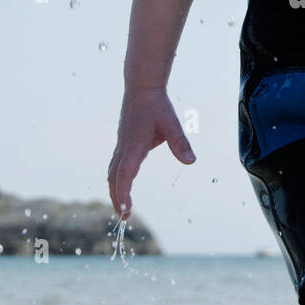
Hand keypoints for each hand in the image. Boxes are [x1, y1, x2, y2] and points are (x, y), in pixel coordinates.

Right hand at [107, 87, 195, 216]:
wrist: (141, 87)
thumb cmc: (157, 105)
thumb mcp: (172, 124)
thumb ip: (180, 143)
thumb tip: (191, 161)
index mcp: (133, 147)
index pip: (124, 176)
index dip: (123, 194)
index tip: (125, 211)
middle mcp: (124, 148)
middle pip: (114, 179)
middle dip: (117, 198)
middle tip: (124, 217)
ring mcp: (122, 145)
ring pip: (112, 172)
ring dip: (115, 189)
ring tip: (122, 206)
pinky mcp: (124, 141)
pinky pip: (116, 165)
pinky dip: (116, 179)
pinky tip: (122, 184)